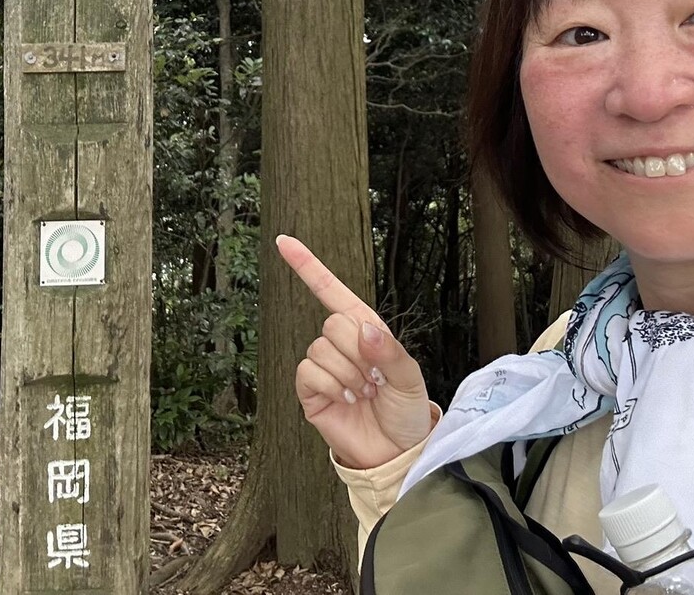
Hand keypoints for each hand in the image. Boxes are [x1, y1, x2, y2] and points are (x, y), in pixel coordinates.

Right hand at [277, 234, 432, 469]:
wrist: (396, 453)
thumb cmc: (406, 412)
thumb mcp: (410, 378)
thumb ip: (389, 351)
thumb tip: (363, 330)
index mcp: (365, 330)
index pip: (332, 290)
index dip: (307, 265)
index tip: (283, 241)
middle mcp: (341, 344)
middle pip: (333, 322)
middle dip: (358, 352)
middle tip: (375, 378)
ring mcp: (323, 367)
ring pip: (321, 348)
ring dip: (348, 374)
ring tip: (365, 393)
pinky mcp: (310, 391)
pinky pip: (308, 372)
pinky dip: (331, 385)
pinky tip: (347, 399)